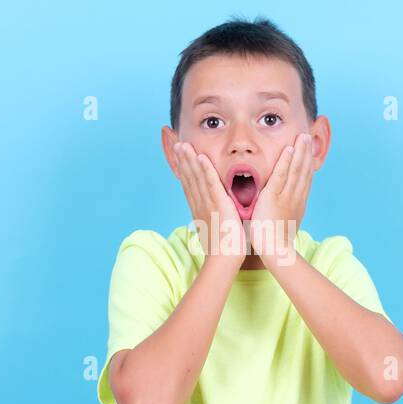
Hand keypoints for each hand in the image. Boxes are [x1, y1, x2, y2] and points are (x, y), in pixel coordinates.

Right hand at [172, 140, 245, 265]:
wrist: (224, 259)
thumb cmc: (224, 248)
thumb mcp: (216, 229)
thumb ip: (214, 218)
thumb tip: (214, 216)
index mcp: (199, 210)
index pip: (189, 185)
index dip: (184, 170)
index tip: (180, 157)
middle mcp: (199, 204)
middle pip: (189, 178)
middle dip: (183, 161)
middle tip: (178, 144)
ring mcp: (207, 204)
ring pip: (196, 178)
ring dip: (189, 160)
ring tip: (184, 145)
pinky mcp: (217, 205)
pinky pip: (210, 183)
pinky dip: (204, 169)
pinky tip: (200, 156)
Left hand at [248, 132, 313, 266]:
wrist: (275, 251)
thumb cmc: (275, 241)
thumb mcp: (284, 223)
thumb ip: (283, 213)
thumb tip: (283, 210)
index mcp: (297, 203)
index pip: (304, 179)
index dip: (307, 164)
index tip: (308, 151)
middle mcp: (296, 197)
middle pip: (304, 171)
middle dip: (306, 153)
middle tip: (308, 137)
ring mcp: (287, 196)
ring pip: (296, 170)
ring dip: (300, 151)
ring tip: (302, 137)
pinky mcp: (275, 197)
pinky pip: (282, 175)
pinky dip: (286, 161)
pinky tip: (289, 148)